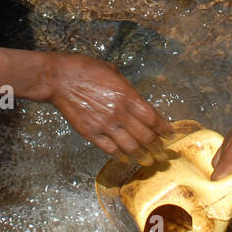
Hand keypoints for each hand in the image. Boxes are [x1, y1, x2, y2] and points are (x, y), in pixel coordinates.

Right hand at [44, 53, 172, 164]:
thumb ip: (127, 88)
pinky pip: (110, 150)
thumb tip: (135, 99)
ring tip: (149, 161)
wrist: (60, 79)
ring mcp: (105, 125)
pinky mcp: (91, 133)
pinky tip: (126, 158)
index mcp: (127, 96)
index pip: (153, 118)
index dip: (164, 129)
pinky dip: (120, 156)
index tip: (170, 134)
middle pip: (146, 136)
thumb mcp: (113, 72)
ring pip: (131, 147)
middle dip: (157, 147)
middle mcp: (120, 113)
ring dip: (142, 156)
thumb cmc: (86, 70)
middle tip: (163, 153)